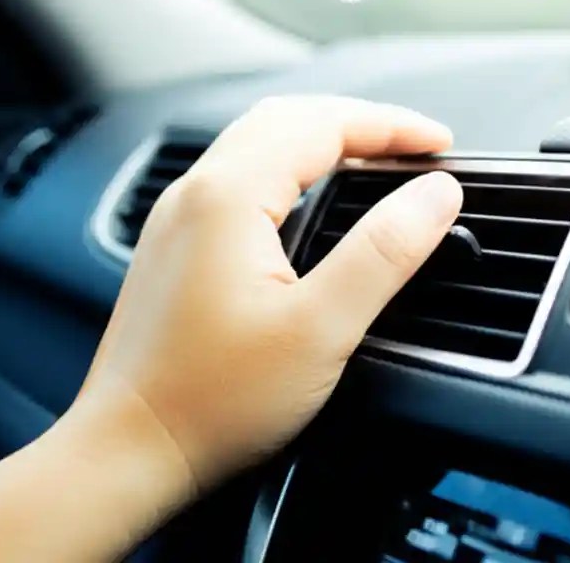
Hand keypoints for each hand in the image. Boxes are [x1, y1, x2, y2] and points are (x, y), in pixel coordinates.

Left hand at [73, 96, 461, 494]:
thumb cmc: (211, 400)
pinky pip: (237, 178)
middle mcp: (194, 194)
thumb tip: (436, 194)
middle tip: (413, 146)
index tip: (440, 143)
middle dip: (359, 122)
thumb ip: (385, 252)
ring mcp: (177, 219)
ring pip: (258, 143)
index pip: (324, 123)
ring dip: (322, 140)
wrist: (129, 451)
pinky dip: (289, 169)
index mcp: (229, 196)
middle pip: (288, 118)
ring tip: (374, 162)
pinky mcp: (173, 248)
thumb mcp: (321, 328)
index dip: (392, 126)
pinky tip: (311, 199)